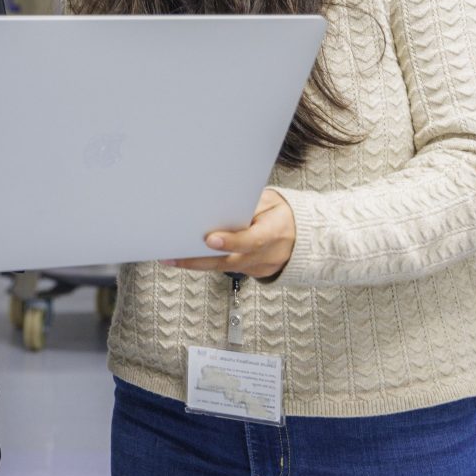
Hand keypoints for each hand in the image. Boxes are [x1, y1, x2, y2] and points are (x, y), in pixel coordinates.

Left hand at [167, 188, 295, 279]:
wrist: (304, 237)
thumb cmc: (282, 214)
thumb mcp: (272, 201)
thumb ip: (250, 206)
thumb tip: (221, 205)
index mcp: (275, 233)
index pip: (252, 240)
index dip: (231, 241)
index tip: (209, 239)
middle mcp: (268, 255)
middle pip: (230, 261)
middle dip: (199, 260)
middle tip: (174, 256)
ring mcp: (260, 268)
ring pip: (225, 268)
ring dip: (198, 264)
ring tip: (171, 257)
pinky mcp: (254, 273)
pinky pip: (228, 269)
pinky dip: (209, 264)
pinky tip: (188, 258)